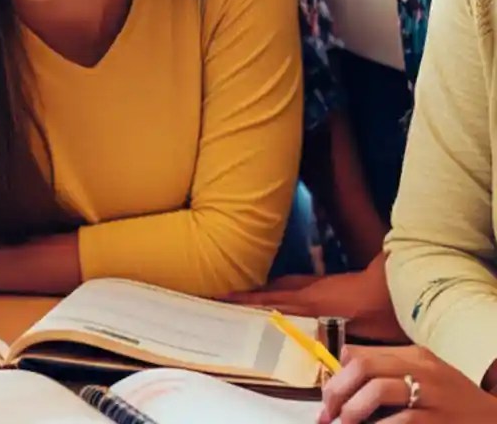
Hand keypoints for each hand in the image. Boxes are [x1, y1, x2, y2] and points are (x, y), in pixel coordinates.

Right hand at [223, 269, 407, 342]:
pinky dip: (278, 289)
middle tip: (222, 298)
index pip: (273, 302)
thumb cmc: (388, 309)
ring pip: (282, 285)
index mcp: (315, 303)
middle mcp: (312, 290)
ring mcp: (320, 285)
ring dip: (262, 291)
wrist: (405, 280)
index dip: (247, 302)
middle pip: (272, 291)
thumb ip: (335, 335)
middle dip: (247, 295)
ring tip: (242, 295)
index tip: (223, 300)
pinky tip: (277, 293)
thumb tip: (316, 347)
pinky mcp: (328, 284)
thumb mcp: (363, 330)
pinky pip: (294, 285)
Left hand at [319, 346, 496, 422]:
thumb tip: (340, 381)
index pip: (357, 355)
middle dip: (336, 392)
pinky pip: (398, 420)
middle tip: (328, 415)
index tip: (327, 400)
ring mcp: (431, 392)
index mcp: (412, 354)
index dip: (335, 378)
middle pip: (362, 367)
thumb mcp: (423, 377)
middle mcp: (421, 367)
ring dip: (352, 411)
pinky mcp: (438, 418)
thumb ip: (386, 372)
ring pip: (376, 390)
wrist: (492, 420)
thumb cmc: (450, 401)